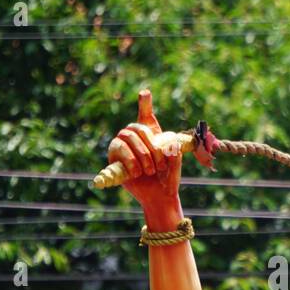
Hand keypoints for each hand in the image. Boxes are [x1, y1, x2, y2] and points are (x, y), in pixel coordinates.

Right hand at [107, 89, 182, 207]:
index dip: (144, 103)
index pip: (146, 115)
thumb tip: (167, 146)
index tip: (145, 92)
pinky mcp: (114, 158)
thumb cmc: (168, 179)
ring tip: (149, 170)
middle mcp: (136, 138)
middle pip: (137, 127)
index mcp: (152, 135)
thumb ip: (174, 150)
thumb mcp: (175, 163)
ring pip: (127, 136)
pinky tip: (137, 172)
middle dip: (150, 146)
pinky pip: (118, 149)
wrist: (158, 197)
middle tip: (158, 165)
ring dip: (141, 154)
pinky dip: (131, 160)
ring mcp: (123, 147)